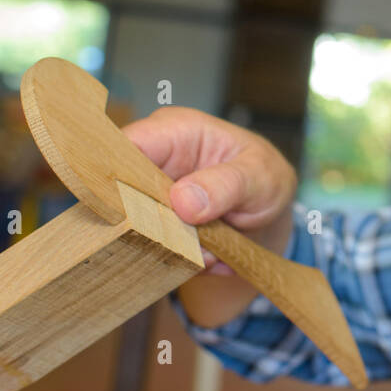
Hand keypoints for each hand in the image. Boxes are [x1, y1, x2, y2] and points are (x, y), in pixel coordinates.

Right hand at [122, 106, 297, 273]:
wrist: (271, 212)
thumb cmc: (265, 177)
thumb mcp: (260, 176)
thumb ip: (226, 185)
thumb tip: (182, 200)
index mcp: (175, 131)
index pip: (126, 146)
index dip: (118, 175)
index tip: (134, 210)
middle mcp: (155, 161)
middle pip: (121, 192)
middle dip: (151, 222)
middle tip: (191, 238)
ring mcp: (153, 195)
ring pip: (135, 226)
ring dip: (172, 246)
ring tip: (212, 248)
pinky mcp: (158, 224)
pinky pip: (154, 247)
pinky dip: (181, 258)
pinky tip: (211, 254)